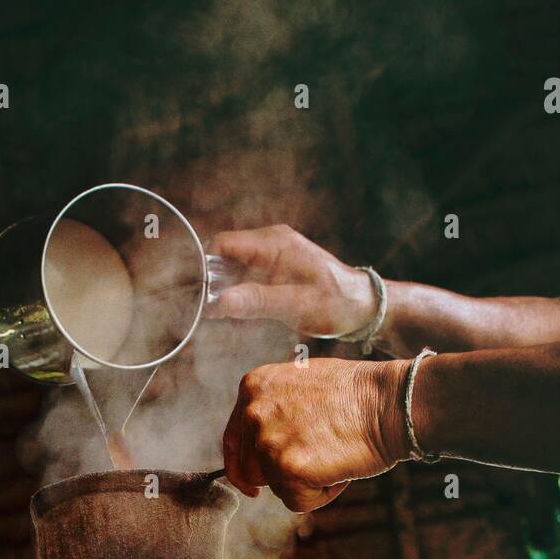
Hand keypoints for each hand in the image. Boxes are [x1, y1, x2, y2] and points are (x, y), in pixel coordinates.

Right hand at [207, 224, 377, 337]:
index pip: (223, 245)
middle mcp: (271, 243)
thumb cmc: (336, 303)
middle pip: (225, 256)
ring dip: (226, 289)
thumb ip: (257, 301)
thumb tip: (219, 303)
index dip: (205, 267)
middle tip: (203, 310)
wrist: (364, 306)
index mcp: (274, 243)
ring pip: (235, 267)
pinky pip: (248, 276)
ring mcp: (274, 255)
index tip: (195, 293)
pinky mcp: (278, 269)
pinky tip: (239, 313)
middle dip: (213, 281)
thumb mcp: (295, 305)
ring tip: (218, 316)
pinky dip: (240, 293)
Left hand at [222, 357, 408, 511]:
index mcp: (254, 387)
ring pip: (276, 487)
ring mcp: (269, 442)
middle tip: (317, 461)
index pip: (234, 440)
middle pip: (251, 469)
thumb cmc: (359, 395)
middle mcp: (254, 413)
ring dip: (303, 483)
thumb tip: (266, 439)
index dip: (242, 466)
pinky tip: (340, 469)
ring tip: (333, 457)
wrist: (389, 402)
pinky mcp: (289, 469)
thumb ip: (277, 408)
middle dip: (281, 474)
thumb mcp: (302, 385)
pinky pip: (297, 502)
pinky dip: (321, 495)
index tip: (252, 485)